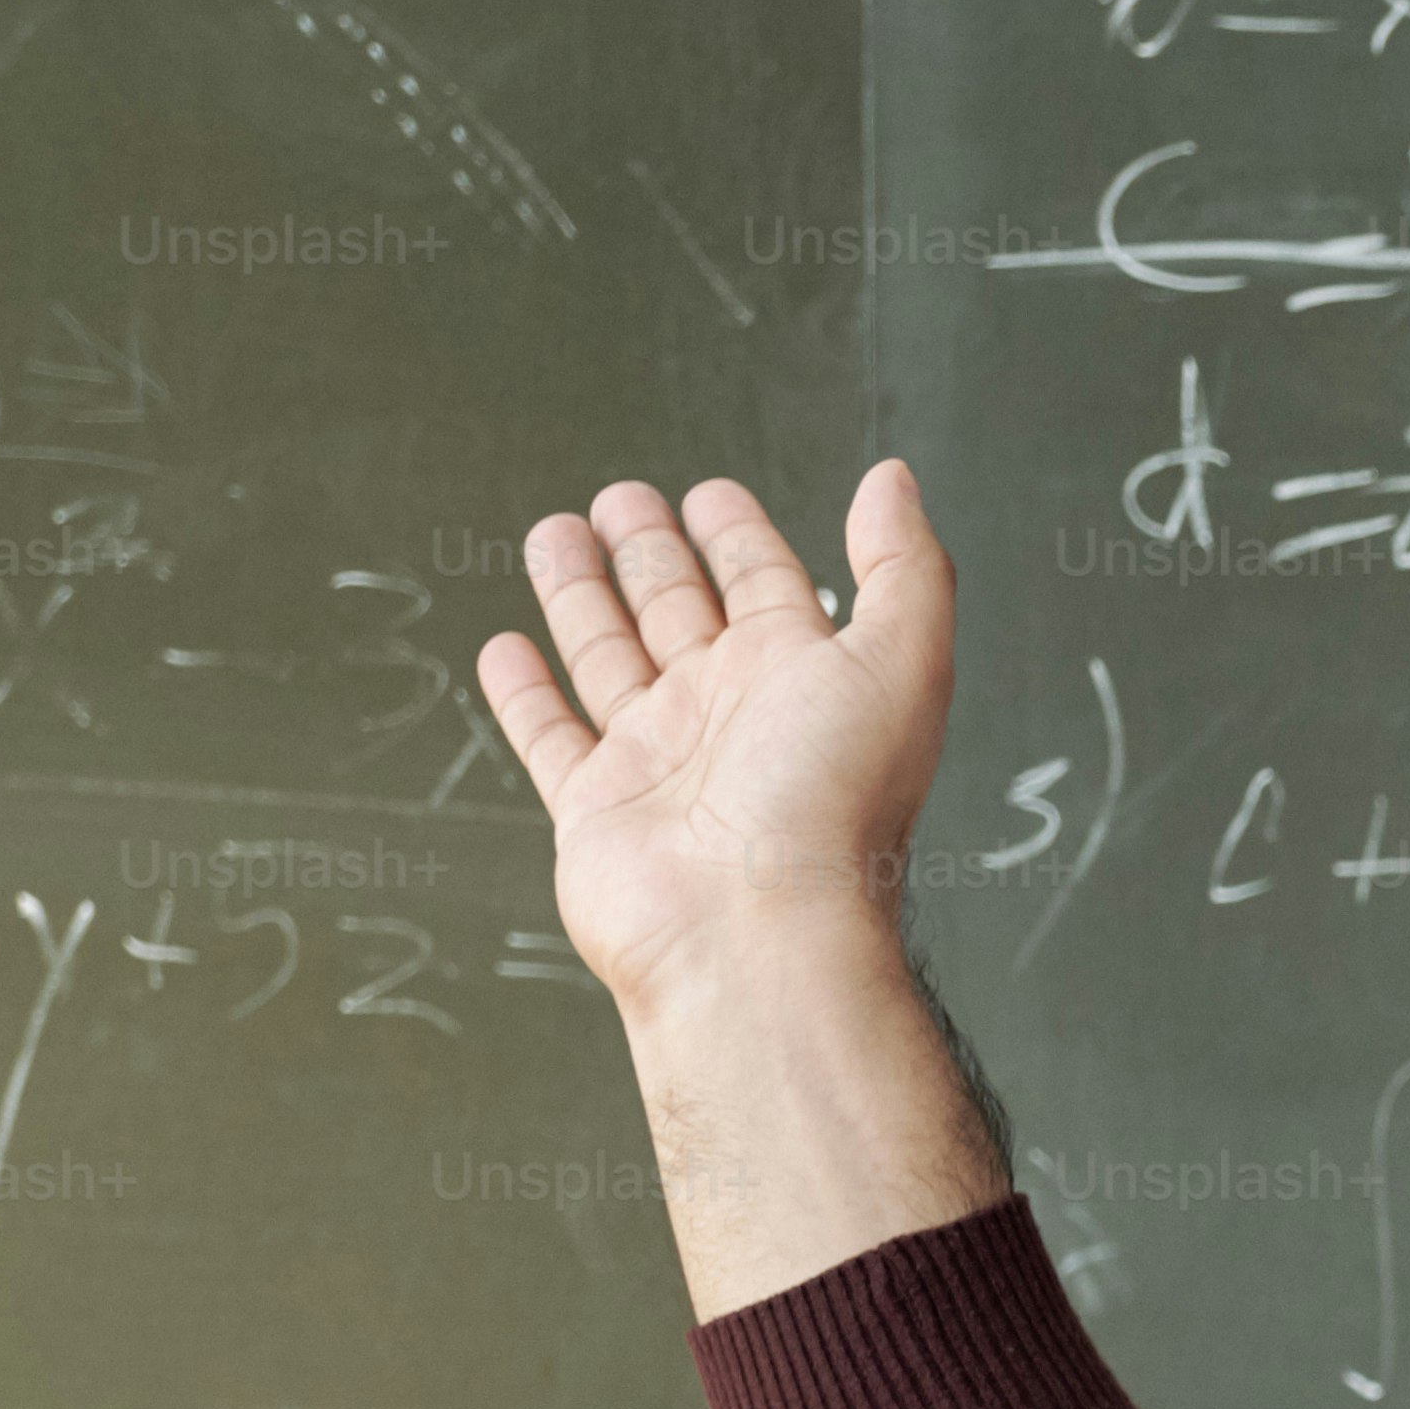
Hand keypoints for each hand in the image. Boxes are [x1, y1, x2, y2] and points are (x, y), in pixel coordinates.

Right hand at [479, 465, 957, 1019]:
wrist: (753, 928)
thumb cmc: (831, 801)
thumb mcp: (900, 660)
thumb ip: (903, 566)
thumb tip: (895, 479)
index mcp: (804, 679)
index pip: (767, 585)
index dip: (742, 536)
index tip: (711, 493)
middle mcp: (733, 715)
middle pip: (682, 609)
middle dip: (653, 551)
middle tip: (621, 498)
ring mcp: (662, 761)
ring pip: (611, 656)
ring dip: (583, 594)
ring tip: (555, 532)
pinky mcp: (596, 807)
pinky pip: (551, 736)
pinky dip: (525, 692)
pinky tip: (506, 647)